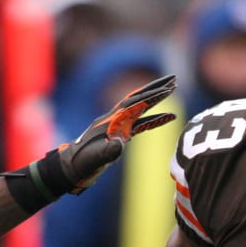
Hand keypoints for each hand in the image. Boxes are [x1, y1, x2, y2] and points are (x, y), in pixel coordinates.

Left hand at [60, 73, 177, 191]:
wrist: (71, 168)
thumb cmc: (82, 163)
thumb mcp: (95, 158)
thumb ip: (108, 151)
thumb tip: (120, 144)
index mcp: (111, 121)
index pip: (135, 103)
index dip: (152, 96)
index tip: (169, 88)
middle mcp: (116, 119)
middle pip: (139, 98)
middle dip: (156, 88)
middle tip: (174, 78)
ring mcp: (118, 126)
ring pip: (141, 108)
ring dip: (156, 99)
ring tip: (172, 90)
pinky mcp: (121, 134)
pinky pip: (142, 123)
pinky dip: (156, 119)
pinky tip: (168, 117)